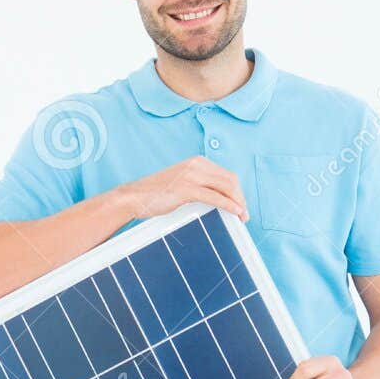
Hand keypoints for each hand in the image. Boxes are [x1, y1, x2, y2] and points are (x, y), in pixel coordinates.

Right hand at [125, 157, 248, 221]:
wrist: (134, 196)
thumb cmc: (156, 194)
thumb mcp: (182, 184)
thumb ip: (199, 186)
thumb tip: (216, 198)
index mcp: (197, 162)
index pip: (226, 175)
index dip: (237, 191)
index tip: (241, 205)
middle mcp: (197, 165)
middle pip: (230, 180)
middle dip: (241, 197)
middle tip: (244, 214)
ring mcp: (192, 175)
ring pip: (226, 187)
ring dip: (238, 202)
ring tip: (242, 216)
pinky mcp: (187, 188)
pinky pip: (214, 196)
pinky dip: (228, 205)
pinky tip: (235, 212)